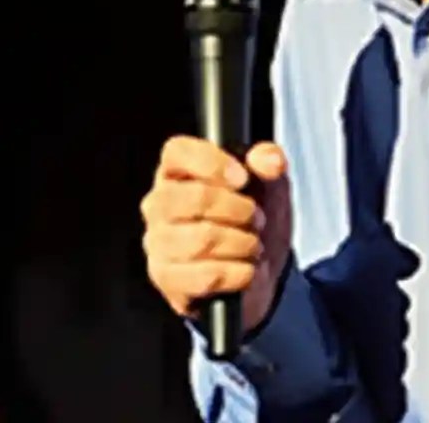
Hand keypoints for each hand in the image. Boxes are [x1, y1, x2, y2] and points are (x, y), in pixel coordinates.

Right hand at [140, 136, 291, 331]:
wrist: (256, 267)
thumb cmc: (250, 218)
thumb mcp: (267, 181)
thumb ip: (269, 160)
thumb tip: (271, 160)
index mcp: (176, 170)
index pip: (178, 151)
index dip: (214, 163)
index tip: (243, 179)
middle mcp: (158, 203)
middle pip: (197, 197)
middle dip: (241, 210)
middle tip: (257, 218)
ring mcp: (157, 241)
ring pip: (204, 239)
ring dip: (243, 243)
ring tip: (254, 245)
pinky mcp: (165, 277)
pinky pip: (206, 276)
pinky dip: (238, 273)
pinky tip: (245, 269)